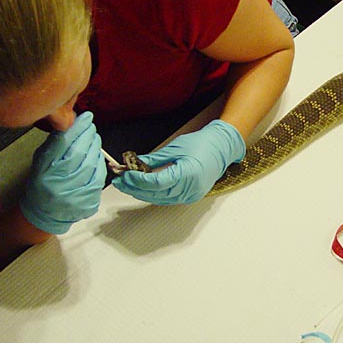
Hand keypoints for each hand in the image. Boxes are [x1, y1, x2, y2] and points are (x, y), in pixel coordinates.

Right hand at [19, 111, 106, 233]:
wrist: (45, 212)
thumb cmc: (42, 183)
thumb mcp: (42, 160)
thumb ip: (56, 142)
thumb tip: (73, 121)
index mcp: (45, 171)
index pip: (63, 144)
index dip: (77, 128)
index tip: (85, 117)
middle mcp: (59, 184)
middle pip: (80, 152)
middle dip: (88, 135)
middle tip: (90, 127)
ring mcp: (75, 195)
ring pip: (92, 164)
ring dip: (96, 148)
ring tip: (93, 139)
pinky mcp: (88, 202)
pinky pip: (99, 178)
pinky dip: (99, 164)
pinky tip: (96, 157)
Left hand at [112, 119, 244, 204]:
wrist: (222, 148)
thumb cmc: (202, 144)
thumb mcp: (175, 148)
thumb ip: (154, 159)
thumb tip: (134, 164)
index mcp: (187, 174)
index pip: (156, 183)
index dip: (137, 180)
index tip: (124, 174)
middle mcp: (189, 188)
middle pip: (155, 194)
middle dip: (134, 187)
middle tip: (119, 179)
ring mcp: (190, 195)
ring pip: (159, 199)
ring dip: (141, 192)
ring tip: (127, 183)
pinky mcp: (189, 196)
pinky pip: (166, 198)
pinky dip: (152, 193)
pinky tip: (141, 187)